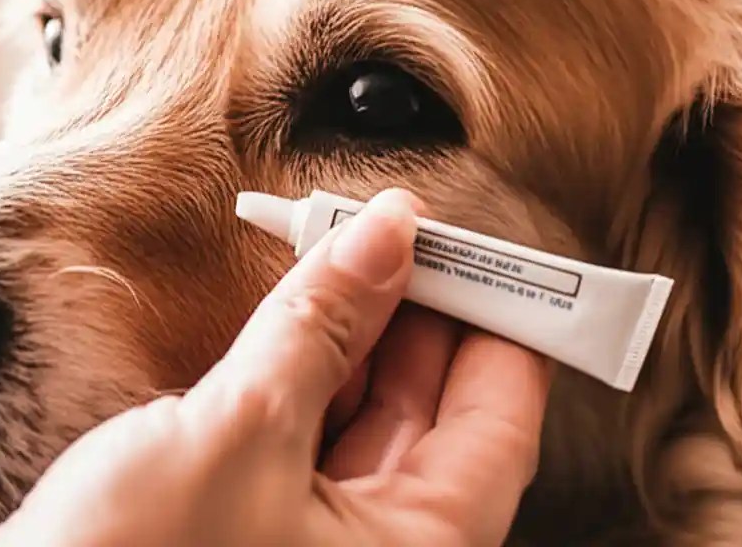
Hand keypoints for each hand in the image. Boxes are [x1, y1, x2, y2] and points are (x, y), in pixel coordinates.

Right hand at [0, 188, 550, 546]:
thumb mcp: (239, 432)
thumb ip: (320, 325)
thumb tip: (385, 231)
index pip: (502, 417)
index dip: (502, 321)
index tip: (479, 242)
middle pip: (439, 411)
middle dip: (419, 310)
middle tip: (397, 225)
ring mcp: (319, 540)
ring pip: (369, 417)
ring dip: (357, 330)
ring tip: (344, 245)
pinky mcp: (259, 525)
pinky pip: (309, 433)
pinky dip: (305, 367)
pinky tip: (293, 306)